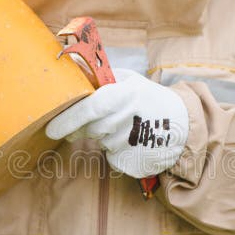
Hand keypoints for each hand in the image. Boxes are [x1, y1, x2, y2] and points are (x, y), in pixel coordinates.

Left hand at [46, 69, 188, 177]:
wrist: (183, 124)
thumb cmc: (149, 99)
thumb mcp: (130, 80)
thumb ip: (102, 78)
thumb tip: (70, 72)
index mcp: (124, 95)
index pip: (89, 109)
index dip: (67, 120)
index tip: (51, 129)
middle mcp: (127, 119)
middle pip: (91, 129)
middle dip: (81, 128)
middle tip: (84, 125)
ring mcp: (131, 144)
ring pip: (101, 142)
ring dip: (104, 136)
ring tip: (125, 127)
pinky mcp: (133, 162)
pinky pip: (112, 157)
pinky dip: (115, 150)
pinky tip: (132, 141)